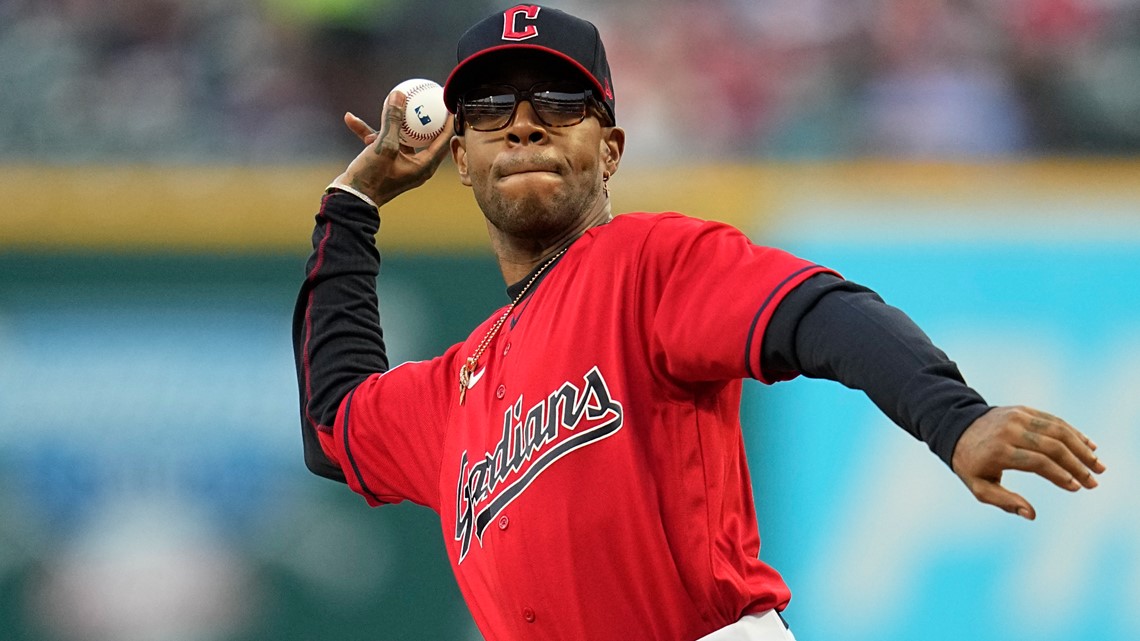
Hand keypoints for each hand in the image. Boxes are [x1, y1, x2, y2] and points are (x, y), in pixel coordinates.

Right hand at [330, 90, 453, 206]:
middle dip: (422, 118)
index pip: (443, 140)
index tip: (447, 103)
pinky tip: (351, 120)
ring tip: (384, 105)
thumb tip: (399, 94)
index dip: (447, 121)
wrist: (350, 199)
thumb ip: (393, 120)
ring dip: (387, 124)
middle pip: (424, 137)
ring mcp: (399, 165)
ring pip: (398, 138)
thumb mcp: (384, 146)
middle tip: (425, 100)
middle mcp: (415, 166)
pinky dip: (368, 134)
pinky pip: (380, 144)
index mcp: (423, 166)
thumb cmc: (372, 178)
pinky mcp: (384, 164)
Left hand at [951, 405, 1105, 519]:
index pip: (1036, 462)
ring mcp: (1017, 417)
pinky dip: (1073, 433)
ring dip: (1082, 448)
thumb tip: (1031, 514)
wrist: (956, 429)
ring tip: (1098, 465)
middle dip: (1077, 465)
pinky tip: (1089, 446)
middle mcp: (1010, 431)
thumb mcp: (979, 487)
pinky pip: (1053, 420)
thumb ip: (1004, 501)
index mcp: (998, 451)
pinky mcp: (1023, 410)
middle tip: (1094, 481)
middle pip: (1052, 446)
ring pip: (1057, 430)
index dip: (1060, 475)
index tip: (1077, 487)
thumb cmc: (970, 463)